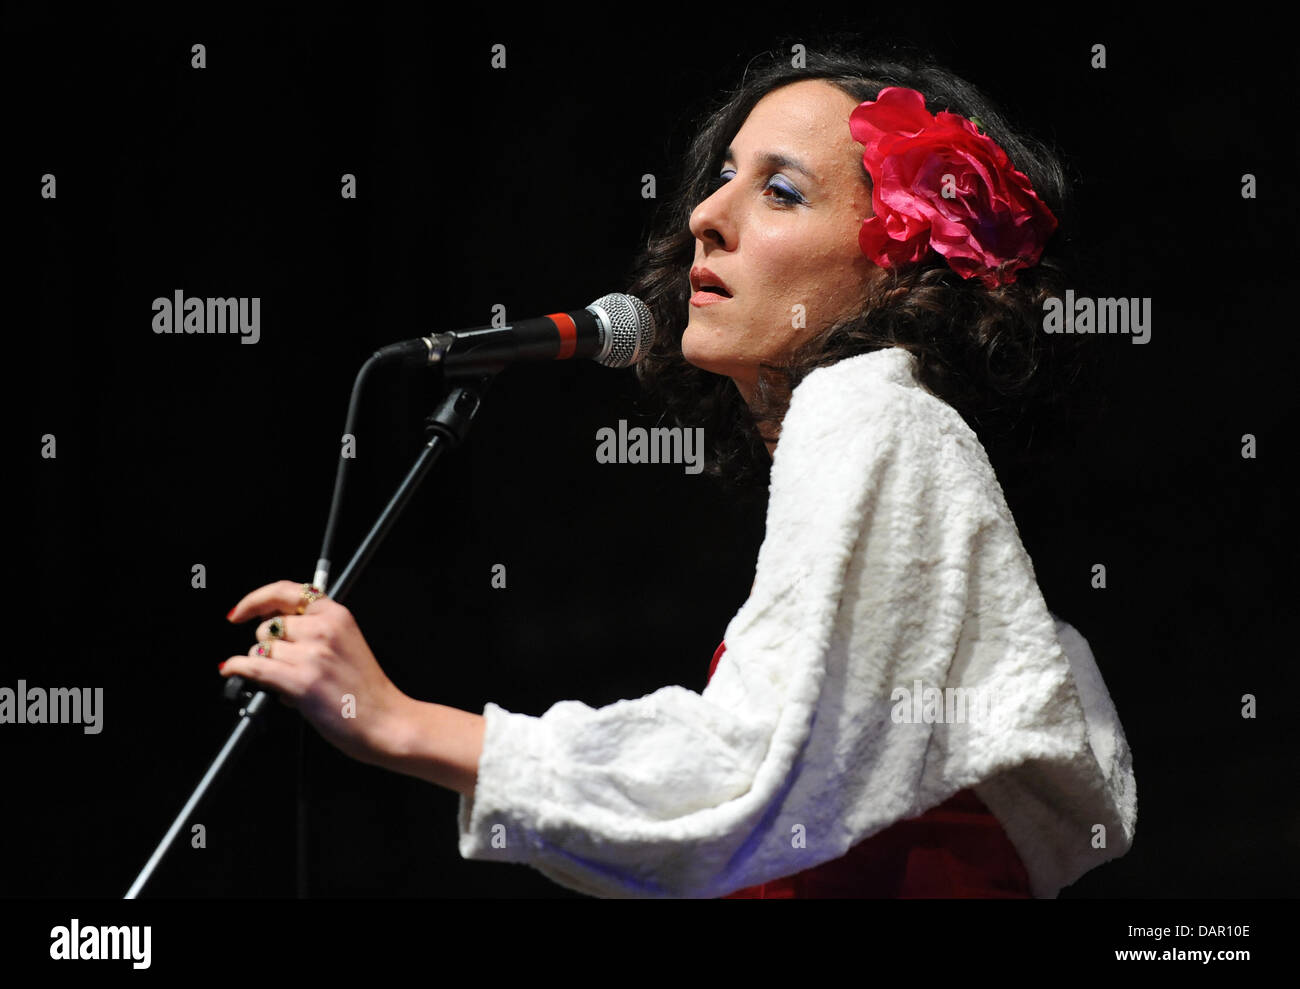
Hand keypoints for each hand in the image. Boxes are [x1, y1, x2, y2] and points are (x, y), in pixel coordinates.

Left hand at [220, 580, 408, 767]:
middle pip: (268, 627)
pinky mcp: (302, 681)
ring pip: (260, 650)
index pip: (286, 592)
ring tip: (285, 681)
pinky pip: (254, 667)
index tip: (240, 613)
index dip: (256, 600)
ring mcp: (313, 655)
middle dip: (267, 646)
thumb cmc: (365, 689)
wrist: (385, 720)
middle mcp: (324, 629)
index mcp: (336, 615)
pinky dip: (237, 669)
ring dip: (262, 665)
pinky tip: (232, 671)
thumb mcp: (346, 643)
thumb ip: (314, 630)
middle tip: (283, 664)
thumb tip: (271, 631)